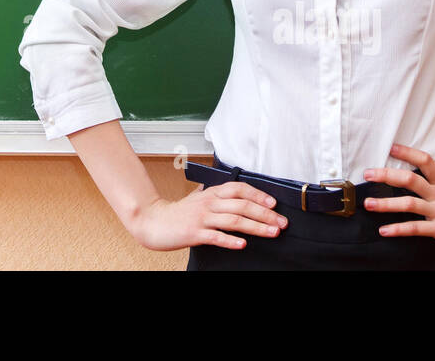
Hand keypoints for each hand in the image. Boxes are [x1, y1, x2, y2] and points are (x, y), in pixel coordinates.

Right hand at [127, 181, 289, 251]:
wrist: (152, 221)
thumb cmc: (177, 212)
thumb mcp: (197, 197)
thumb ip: (214, 194)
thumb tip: (233, 191)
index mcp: (211, 193)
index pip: (239, 189)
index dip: (258, 195)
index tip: (273, 203)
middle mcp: (208, 203)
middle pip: (241, 205)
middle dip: (265, 213)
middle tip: (281, 222)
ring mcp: (202, 218)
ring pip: (233, 220)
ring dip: (255, 226)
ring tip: (271, 232)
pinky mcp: (194, 233)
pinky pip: (215, 236)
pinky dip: (230, 240)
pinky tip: (242, 245)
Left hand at [363, 143, 434, 264]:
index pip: (425, 161)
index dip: (408, 152)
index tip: (391, 147)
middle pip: (411, 179)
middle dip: (387, 175)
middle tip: (369, 173)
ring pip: (409, 203)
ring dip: (386, 204)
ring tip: (369, 204)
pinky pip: (416, 228)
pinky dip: (398, 229)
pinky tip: (385, 230)